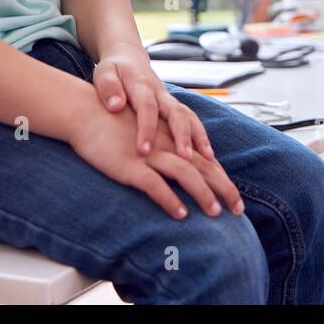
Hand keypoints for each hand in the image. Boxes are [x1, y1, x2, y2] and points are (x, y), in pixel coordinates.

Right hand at [68, 98, 243, 220]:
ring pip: (185, 173)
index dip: (220, 176)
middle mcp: (165, 143)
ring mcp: (149, 154)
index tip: (234, 195)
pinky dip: (169, 198)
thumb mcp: (142, 133)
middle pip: (202, 165)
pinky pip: (154, 184)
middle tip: (238, 208)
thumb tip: (175, 167)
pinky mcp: (130, 164)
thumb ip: (159, 147)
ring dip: (202, 193)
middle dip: (223, 187)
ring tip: (215, 212)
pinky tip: (180, 213)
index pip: (203, 158)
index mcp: (169, 137)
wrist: (85, 110)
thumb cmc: (111, 125)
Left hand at [92, 43, 214, 161]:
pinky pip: (192, 120)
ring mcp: (170, 99)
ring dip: (199, 137)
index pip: (147, 107)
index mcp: (141, 85)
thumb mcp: (104, 73)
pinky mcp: (174, 107)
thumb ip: (108, 88)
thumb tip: (115, 106)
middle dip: (182, 135)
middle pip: (177, 112)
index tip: (143, 151)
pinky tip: (208, 157)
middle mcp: (160, 92)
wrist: (128, 57)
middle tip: (185, 158)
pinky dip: (201, 137)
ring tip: (208, 160)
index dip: (147, 129)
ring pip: (189, 116)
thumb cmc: (113, 70)